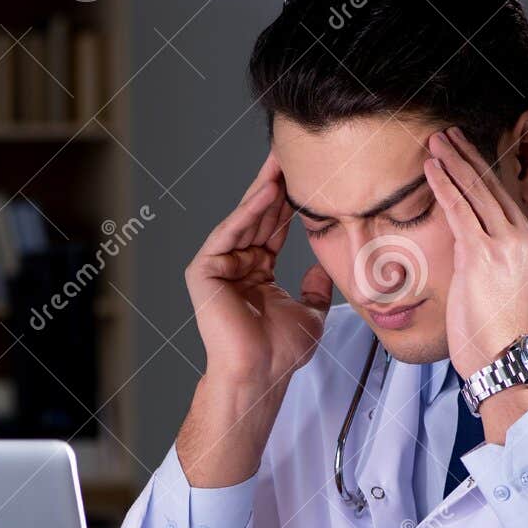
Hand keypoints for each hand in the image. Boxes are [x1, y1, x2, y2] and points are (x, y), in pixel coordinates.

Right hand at [185, 153, 331, 392]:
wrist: (261, 373)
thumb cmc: (280, 353)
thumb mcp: (311, 313)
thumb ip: (315, 290)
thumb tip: (323, 269)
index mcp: (257, 274)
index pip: (273, 229)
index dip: (289, 203)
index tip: (306, 176)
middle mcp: (236, 266)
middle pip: (257, 218)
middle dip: (275, 186)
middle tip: (290, 154)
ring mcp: (219, 268)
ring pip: (243, 221)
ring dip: (263, 191)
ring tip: (281, 163)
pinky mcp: (204, 271)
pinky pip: (229, 234)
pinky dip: (247, 213)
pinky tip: (267, 192)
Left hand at [423, 128, 527, 379]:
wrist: (503, 360)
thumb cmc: (498, 337)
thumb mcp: (505, 292)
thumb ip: (492, 263)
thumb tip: (472, 251)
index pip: (504, 200)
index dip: (482, 174)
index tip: (466, 155)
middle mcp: (522, 239)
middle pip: (491, 188)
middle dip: (467, 157)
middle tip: (448, 135)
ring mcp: (504, 245)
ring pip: (476, 192)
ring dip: (453, 162)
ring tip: (435, 141)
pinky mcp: (481, 254)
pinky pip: (458, 210)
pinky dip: (443, 185)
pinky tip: (430, 168)